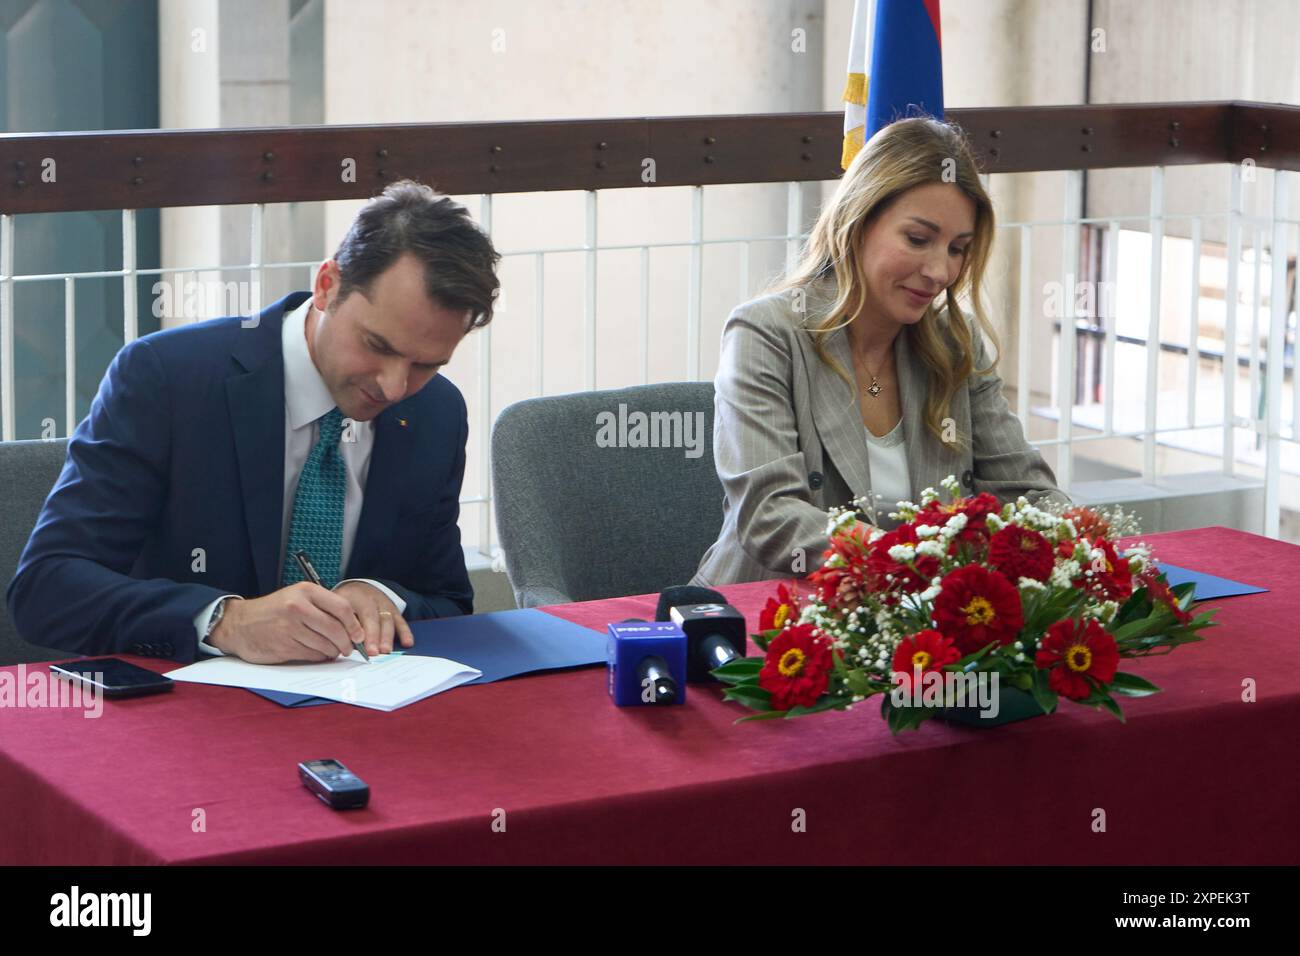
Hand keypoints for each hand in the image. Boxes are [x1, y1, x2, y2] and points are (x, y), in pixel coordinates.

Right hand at [208, 583, 365, 663]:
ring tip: (332, 650)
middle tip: (349, 648)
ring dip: (333, 651)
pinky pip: (312, 655)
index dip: (355, 625)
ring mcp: (289, 627)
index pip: (342, 607)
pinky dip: (320, 657)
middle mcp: (298, 607)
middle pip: (336, 629)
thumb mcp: (298, 597)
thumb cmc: (275, 611)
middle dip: (347, 643)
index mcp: (305, 591)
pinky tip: (317, 653)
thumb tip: (353, 628)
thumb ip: (323, 608)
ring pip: (326, 645)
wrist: (240, 624)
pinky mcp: (283, 646)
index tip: (359, 635)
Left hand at [333, 581, 414, 656]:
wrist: (359, 589)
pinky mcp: (394, 611)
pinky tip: (407, 643)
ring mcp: (385, 604)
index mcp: (353, 597)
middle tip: (373, 652)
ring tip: (385, 651)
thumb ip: (337, 622)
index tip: (357, 642)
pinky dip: (405, 633)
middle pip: (373, 617)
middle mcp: (371, 599)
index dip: (357, 627)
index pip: (354, 611)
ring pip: (387, 619)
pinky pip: (401, 621)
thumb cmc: (344, 603)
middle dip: (374, 636)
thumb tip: (339, 643)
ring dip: (387, 637)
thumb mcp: (335, 607)